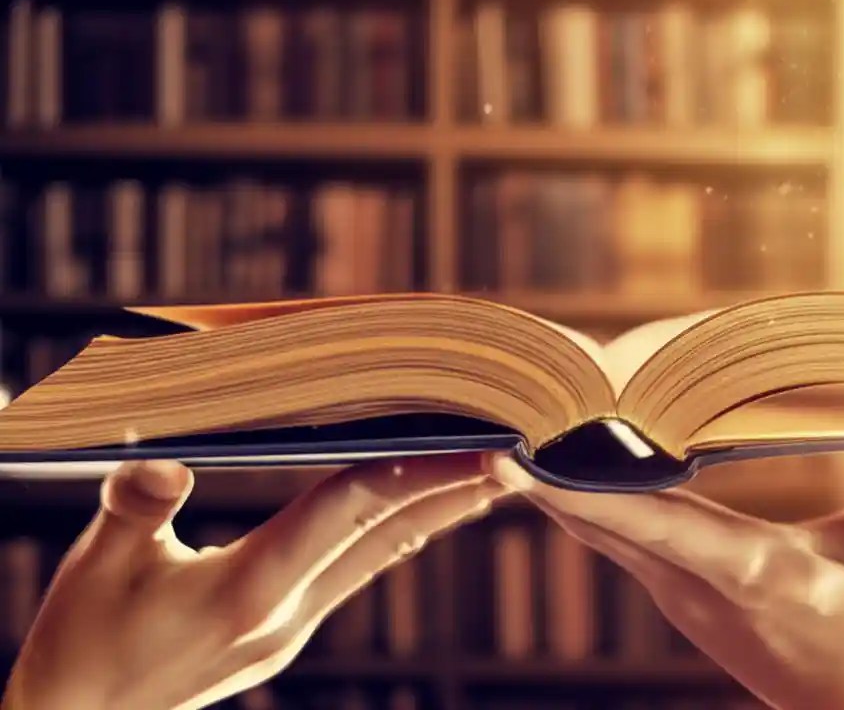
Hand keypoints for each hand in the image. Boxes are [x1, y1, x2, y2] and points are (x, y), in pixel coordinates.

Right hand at [2, 453, 509, 709]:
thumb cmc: (79, 646)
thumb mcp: (98, 568)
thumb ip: (134, 508)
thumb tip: (161, 461)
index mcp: (249, 589)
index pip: (351, 510)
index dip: (416, 470)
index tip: (476, 448)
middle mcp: (284, 613)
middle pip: (385, 536)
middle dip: (451, 493)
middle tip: (513, 456)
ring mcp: (286, 630)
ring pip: (376, 559)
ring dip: (430, 518)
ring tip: (484, 483)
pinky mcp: (278, 637)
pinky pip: (349, 577)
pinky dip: (387, 541)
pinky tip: (412, 525)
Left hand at [493, 448, 843, 709]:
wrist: (836, 698)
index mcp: (744, 568)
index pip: (653, 524)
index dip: (584, 493)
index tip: (520, 459)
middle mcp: (690, 579)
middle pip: (596, 519)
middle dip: (541, 469)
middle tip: (492, 408)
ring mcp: (669, 585)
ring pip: (589, 524)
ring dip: (545, 479)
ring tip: (503, 416)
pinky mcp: (664, 582)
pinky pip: (602, 530)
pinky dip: (568, 494)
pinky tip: (539, 457)